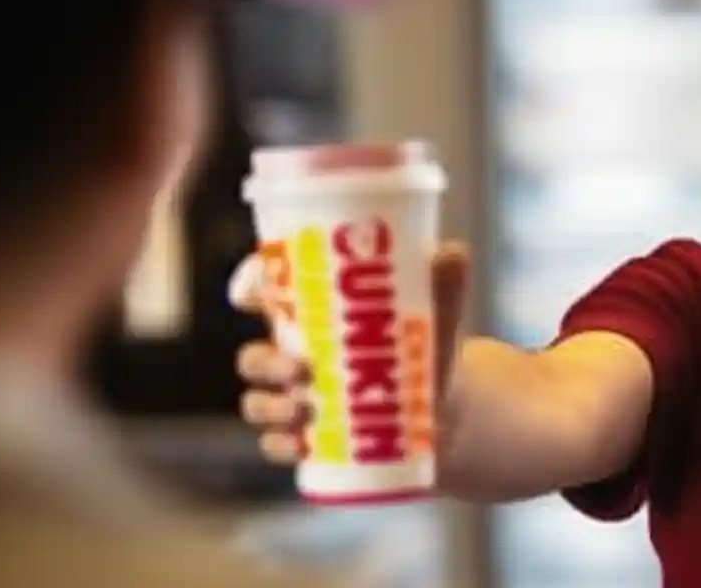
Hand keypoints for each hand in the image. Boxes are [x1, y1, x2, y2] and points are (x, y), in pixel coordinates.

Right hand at [230, 242, 470, 463]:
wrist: (446, 408)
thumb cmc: (427, 347)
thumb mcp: (437, 314)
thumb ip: (444, 285)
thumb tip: (453, 254)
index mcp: (314, 316)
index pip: (266, 294)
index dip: (249, 288)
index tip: (248, 295)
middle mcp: (295, 356)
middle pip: (254, 357)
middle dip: (266, 363)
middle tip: (302, 368)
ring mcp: (296, 401)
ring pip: (258, 403)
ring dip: (271, 407)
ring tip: (305, 409)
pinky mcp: (309, 441)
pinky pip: (277, 445)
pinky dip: (282, 446)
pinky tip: (301, 446)